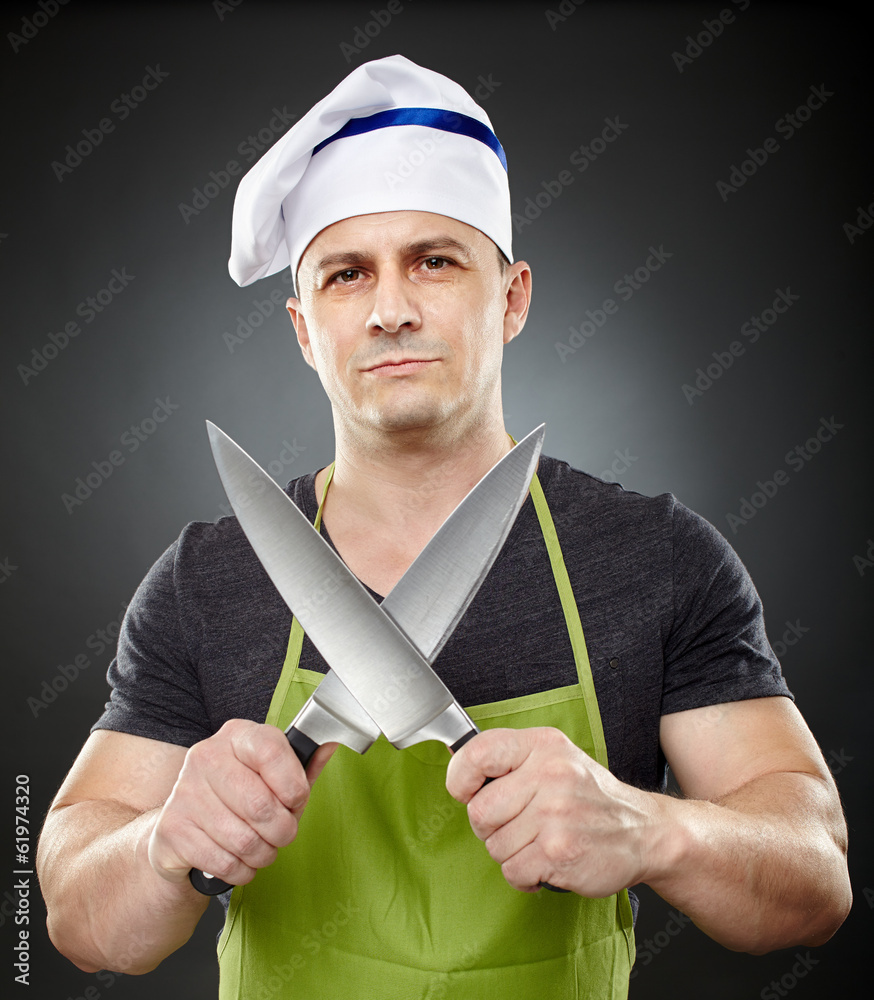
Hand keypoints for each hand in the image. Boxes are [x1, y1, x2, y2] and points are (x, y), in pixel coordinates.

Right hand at [148, 719, 335, 887]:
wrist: (185, 828)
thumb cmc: (240, 797)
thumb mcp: (275, 776)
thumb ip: (304, 764)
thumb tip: (331, 742)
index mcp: (237, 735)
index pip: (271, 751)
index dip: (294, 785)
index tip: (296, 800)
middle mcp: (207, 756)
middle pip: (261, 805)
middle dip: (283, 830)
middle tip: (282, 832)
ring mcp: (185, 792)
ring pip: (245, 840)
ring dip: (264, 854)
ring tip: (262, 847)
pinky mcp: (173, 829)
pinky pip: (225, 863)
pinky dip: (242, 871)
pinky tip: (239, 858)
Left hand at [445, 726, 656, 894]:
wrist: (644, 831)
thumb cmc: (589, 797)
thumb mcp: (554, 758)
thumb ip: (510, 760)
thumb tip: (458, 771)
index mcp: (543, 745)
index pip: (479, 752)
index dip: (460, 777)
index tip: (465, 791)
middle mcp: (550, 775)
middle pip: (479, 811)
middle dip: (490, 827)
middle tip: (518, 825)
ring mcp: (556, 815)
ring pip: (494, 845)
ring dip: (511, 853)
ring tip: (540, 842)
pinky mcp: (560, 853)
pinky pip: (512, 872)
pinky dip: (525, 876)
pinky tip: (546, 863)